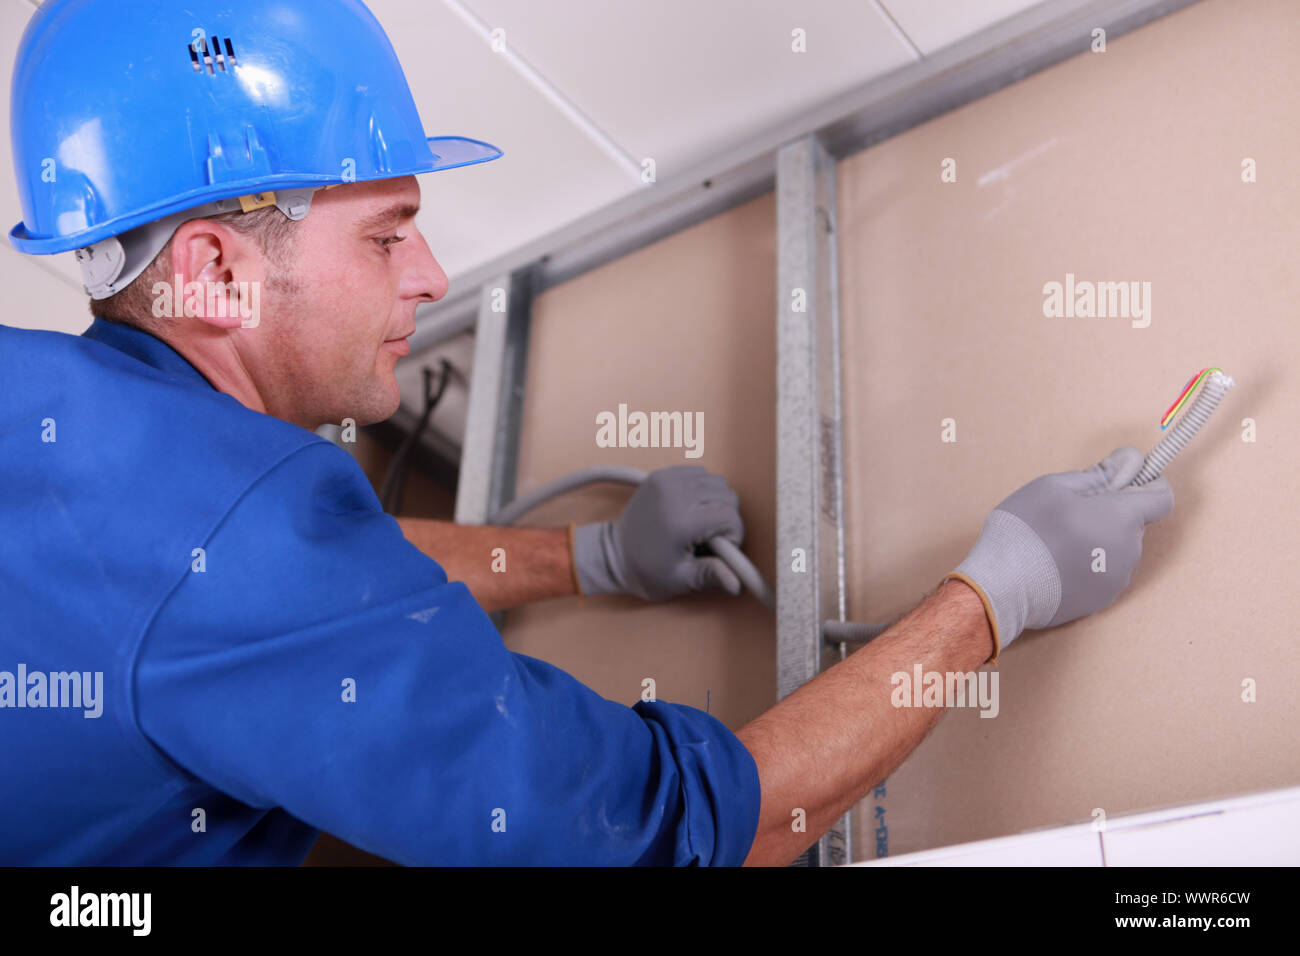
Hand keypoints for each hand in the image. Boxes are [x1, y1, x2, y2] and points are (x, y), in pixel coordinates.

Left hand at [572, 465, 744, 600]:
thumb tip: (736, 584)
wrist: (612, 553)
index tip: (722, 548)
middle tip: (712, 536)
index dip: (733, 535)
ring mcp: (667, 481)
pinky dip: (702, 488)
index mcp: (681, 522)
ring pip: (715, 481)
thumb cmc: (647, 571)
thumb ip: (711, 576)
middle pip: (726, 494)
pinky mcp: (661, 475)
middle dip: (726, 517)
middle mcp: (675, 495)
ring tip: (701, 521)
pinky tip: (692, 507)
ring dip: (716, 501)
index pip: (729, 516)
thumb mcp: (681, 579)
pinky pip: (698, 473)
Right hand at [945, 446, 1173, 659]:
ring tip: (1057, 543)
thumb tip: (1129, 461)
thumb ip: (1098, 474)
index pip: (1162, 498)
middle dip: (1110, 515)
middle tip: (1070, 514)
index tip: (1124, 484)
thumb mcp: (1053, 487)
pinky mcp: (1101, 601)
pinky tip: (1056, 565)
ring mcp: (1116, 579)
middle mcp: (1129, 550)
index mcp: (1122, 517)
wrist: (1004, 586)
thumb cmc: (1026, 531)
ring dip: (1098, 541)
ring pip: (1117, 550)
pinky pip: (1103, 574)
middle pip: (1132, 525)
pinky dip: (1087, 566)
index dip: (1148, 486)